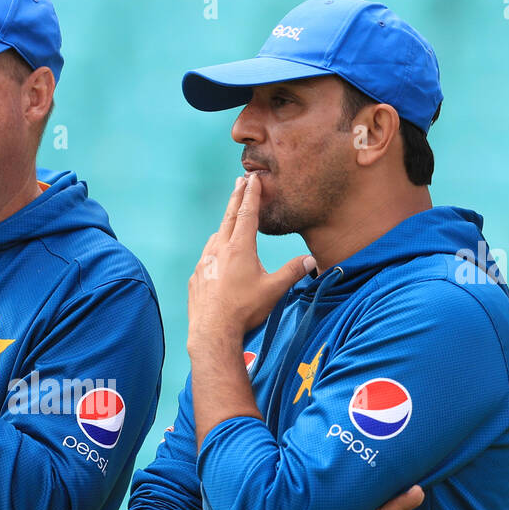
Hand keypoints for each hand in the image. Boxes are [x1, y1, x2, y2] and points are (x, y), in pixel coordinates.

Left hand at [187, 173, 312, 356]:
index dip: (252, 195)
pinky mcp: (196, 277)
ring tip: (230, 222)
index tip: (253, 178)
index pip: (247, 214)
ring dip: (225, 226)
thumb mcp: (274, 290)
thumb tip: (312, 261)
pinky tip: (218, 258)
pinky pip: (206, 258)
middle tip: (239, 182)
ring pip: (216, 237)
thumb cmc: (245, 310)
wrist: (213, 331)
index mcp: (240, 248)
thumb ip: (293, 272)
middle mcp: (219, 250)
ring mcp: (204, 263)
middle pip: (229, 218)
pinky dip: (214, 251)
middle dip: (236, 198)